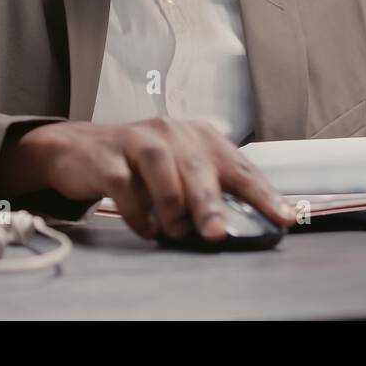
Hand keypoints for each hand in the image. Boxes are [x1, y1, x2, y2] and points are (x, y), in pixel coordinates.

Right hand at [20, 118, 295, 240]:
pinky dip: (137, 211)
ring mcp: (138, 140)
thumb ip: (208, 190)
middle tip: (217, 233)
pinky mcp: (107, 156)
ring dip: (171, 204)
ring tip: (174, 230)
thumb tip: (243, 226)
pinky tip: (146, 228)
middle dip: (210, 204)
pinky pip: (124, 184)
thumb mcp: (179, 169)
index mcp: (200, 137)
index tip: (286, 217)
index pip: (240, 166)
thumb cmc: (139, 165)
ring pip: (161, 166)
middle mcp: (172, 132)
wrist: (79, 149)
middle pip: (199, 167)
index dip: (264, 194)